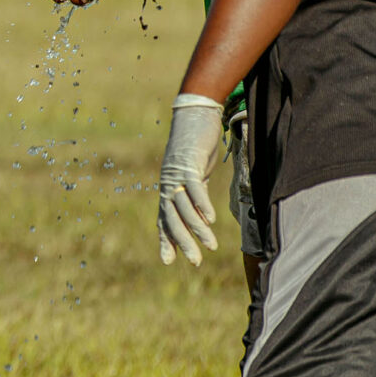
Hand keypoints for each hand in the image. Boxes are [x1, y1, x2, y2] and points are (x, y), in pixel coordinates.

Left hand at [157, 93, 224, 265]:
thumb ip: (195, 194)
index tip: (168, 261)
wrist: (194, 114)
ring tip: (210, 246)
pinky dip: (201, 203)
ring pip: (183, 206)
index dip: (166, 239)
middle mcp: (168, 183)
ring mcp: (176, 173)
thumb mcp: (195, 174)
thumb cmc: (196, 147)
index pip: (164, 218)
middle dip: (182, 241)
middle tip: (194, 262)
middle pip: (171, 217)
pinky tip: (211, 219)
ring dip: (196, 228)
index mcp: (169, 188)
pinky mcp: (188, 163)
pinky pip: (193, 187)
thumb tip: (201, 214)